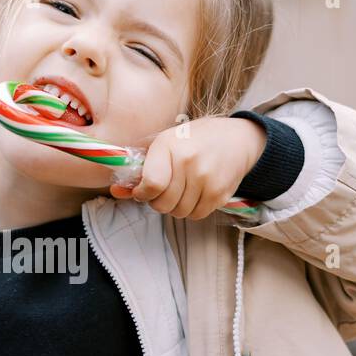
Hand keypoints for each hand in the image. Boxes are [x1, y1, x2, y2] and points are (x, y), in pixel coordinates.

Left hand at [109, 116, 266, 218]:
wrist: (238, 139)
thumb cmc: (195, 140)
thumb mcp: (165, 145)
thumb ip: (140, 170)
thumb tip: (116, 192)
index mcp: (170, 145)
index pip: (150, 185)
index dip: (143, 194)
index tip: (143, 191)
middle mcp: (188, 162)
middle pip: (162, 204)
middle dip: (158, 202)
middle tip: (164, 190)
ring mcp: (206, 179)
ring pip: (178, 213)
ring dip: (175, 206)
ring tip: (181, 190)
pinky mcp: (220, 193)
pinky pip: (196, 215)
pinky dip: (192, 209)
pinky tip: (195, 193)